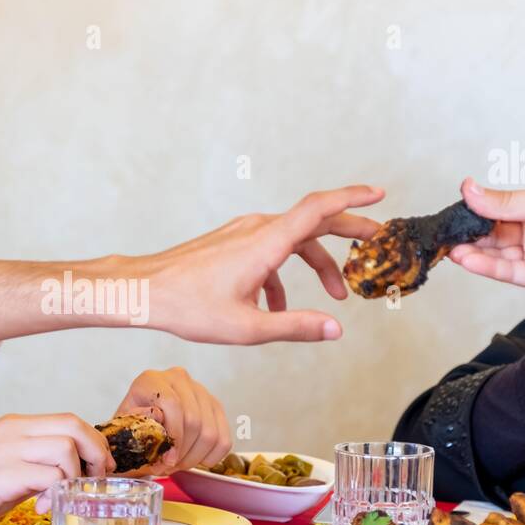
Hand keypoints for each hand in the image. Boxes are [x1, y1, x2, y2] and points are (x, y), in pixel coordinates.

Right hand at [0, 414, 113, 524]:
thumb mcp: (0, 469)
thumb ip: (32, 466)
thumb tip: (65, 477)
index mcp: (13, 426)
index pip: (68, 420)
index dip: (92, 442)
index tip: (99, 468)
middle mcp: (13, 431)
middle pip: (74, 426)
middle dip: (95, 453)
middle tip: (96, 481)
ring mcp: (7, 450)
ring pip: (65, 448)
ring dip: (74, 477)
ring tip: (61, 499)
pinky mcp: (3, 474)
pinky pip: (49, 476)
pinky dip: (55, 494)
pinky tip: (40, 511)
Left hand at [113, 367, 230, 473]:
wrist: (142, 426)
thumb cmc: (131, 428)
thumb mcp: (124, 428)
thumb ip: (136, 427)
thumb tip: (157, 426)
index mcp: (151, 380)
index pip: (173, 405)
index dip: (173, 437)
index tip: (167, 461)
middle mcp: (178, 379)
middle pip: (194, 420)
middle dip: (183, 453)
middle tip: (169, 468)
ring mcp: (200, 392)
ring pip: (210, 432)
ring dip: (195, 457)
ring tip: (179, 465)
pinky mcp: (215, 407)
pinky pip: (224, 439)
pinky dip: (211, 457)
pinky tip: (195, 460)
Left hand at [142, 185, 383, 343]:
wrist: (146, 290)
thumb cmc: (190, 307)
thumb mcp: (248, 327)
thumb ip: (296, 326)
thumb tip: (335, 329)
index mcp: (266, 243)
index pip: (318, 208)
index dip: (352, 198)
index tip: (378, 195)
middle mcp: (258, 229)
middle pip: (314, 220)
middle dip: (349, 231)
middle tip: (377, 242)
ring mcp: (243, 232)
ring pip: (293, 239)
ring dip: (318, 262)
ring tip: (336, 294)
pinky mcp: (232, 241)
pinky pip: (270, 249)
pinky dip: (285, 272)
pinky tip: (279, 305)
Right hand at [448, 179, 524, 296]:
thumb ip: (503, 203)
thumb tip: (467, 188)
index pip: (498, 210)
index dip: (475, 211)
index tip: (452, 211)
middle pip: (493, 234)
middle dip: (469, 234)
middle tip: (443, 233)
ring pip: (496, 254)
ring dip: (472, 251)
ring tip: (449, 248)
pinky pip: (506, 271)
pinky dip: (485, 266)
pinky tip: (465, 258)